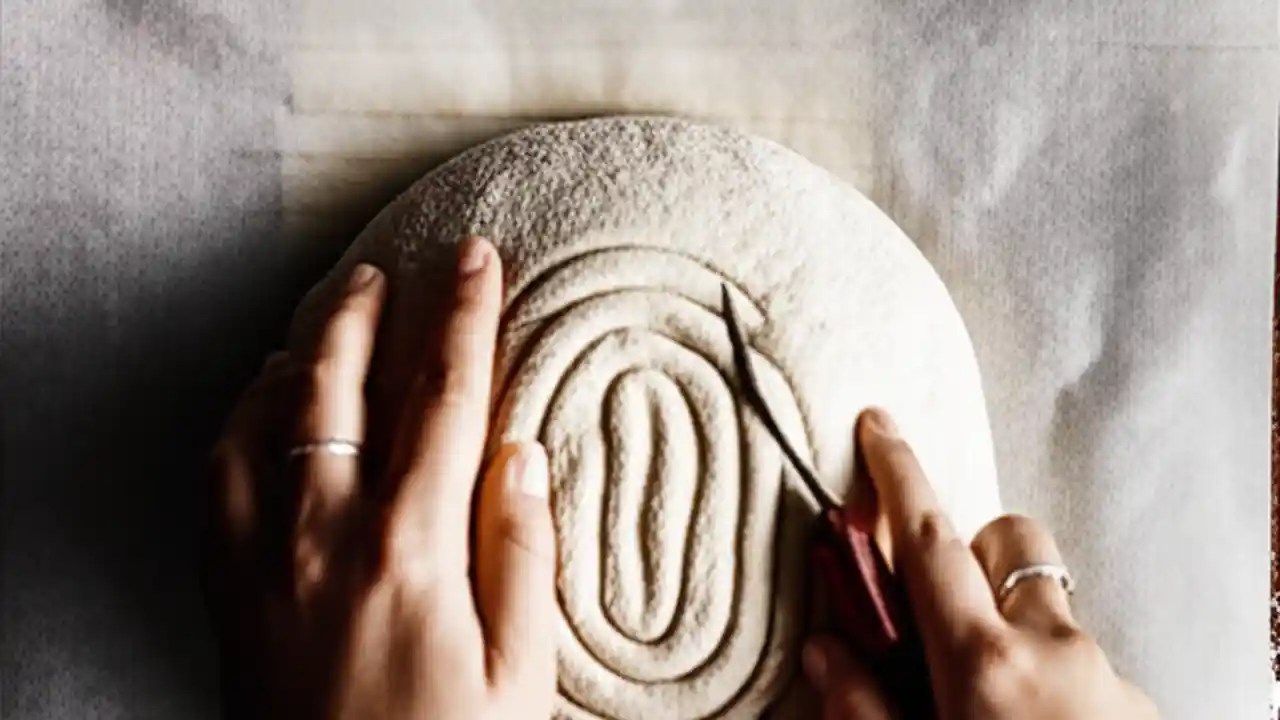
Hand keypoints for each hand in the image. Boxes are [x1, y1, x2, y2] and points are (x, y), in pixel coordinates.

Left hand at [203, 237, 556, 718]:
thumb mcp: (523, 671)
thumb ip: (523, 551)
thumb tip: (521, 454)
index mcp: (414, 547)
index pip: (447, 399)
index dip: (466, 317)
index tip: (476, 260)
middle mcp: (326, 536)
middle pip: (339, 387)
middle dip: (364, 313)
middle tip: (384, 270)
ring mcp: (264, 560)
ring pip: (264, 421)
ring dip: (297, 356)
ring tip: (324, 323)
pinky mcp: (227, 592)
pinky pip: (214, 477)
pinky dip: (236, 421)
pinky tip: (258, 407)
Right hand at [803, 409, 1158, 719]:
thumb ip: (861, 705)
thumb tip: (824, 645)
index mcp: (982, 662)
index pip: (932, 540)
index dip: (899, 475)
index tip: (879, 424)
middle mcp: (1053, 651)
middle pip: (1012, 541)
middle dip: (973, 550)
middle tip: (940, 606)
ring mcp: (1106, 676)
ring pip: (1052, 604)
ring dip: (1014, 620)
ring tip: (990, 693)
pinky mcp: (1139, 705)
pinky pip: (1085, 658)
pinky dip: (1051, 673)